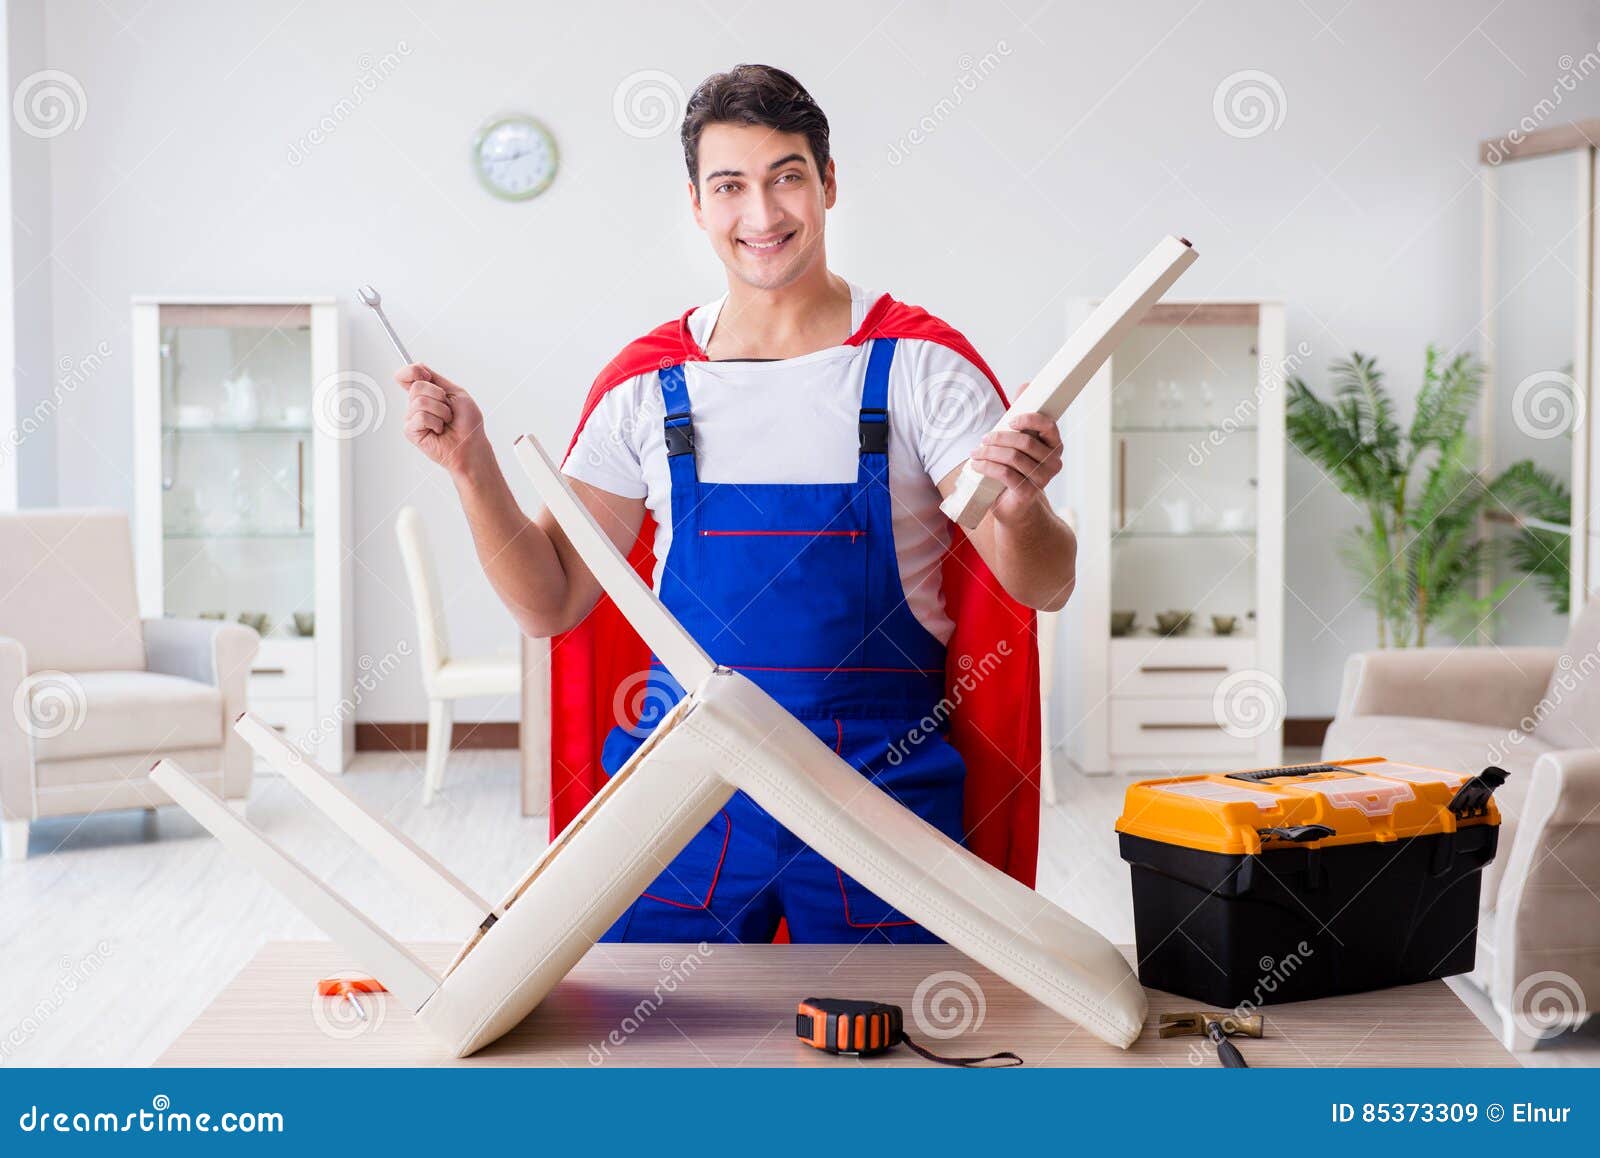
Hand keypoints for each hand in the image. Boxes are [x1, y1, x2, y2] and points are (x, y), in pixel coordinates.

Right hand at [396, 363, 489, 476]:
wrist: (471, 445)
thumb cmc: (468, 424)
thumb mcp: (456, 393)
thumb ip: (436, 379)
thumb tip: (418, 367)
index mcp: (428, 393)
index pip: (408, 374)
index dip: (412, 371)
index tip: (426, 375)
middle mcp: (417, 404)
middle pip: (416, 386)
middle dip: (439, 396)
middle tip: (447, 409)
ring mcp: (413, 417)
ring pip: (420, 401)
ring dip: (441, 411)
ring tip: (445, 421)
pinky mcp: (411, 431)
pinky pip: (420, 417)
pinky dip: (435, 422)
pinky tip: (438, 430)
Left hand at [969, 401, 1061, 523]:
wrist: (1014, 506)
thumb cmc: (1016, 469)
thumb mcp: (1018, 440)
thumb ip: (1022, 414)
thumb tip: (1027, 385)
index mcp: (1054, 445)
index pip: (1048, 426)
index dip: (1029, 419)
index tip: (1010, 419)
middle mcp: (1053, 462)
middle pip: (1025, 442)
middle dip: (999, 438)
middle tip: (984, 439)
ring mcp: (1042, 479)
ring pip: (1013, 458)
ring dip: (989, 453)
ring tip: (975, 453)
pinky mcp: (1028, 493)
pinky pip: (1006, 474)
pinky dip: (987, 467)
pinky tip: (976, 465)